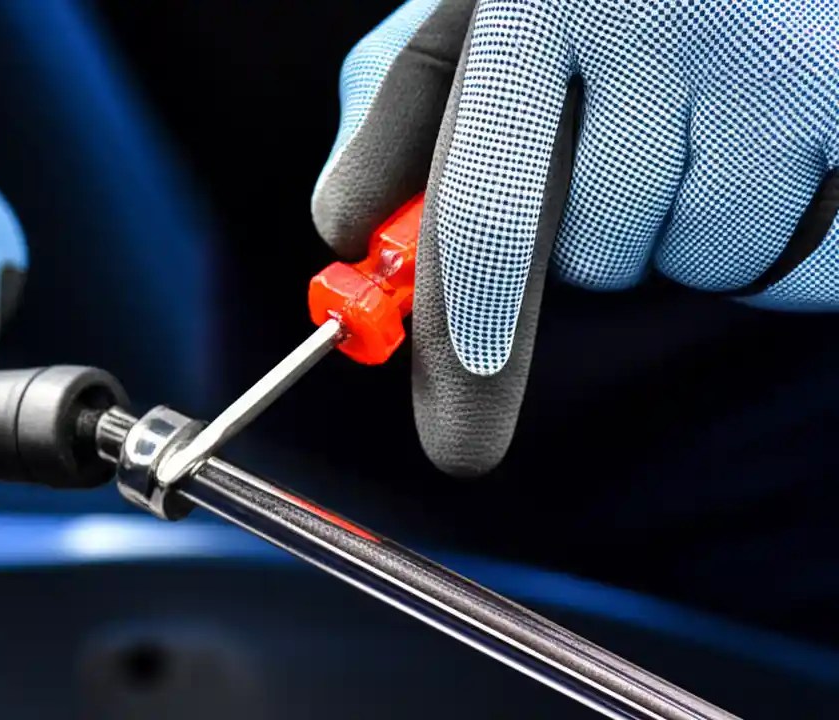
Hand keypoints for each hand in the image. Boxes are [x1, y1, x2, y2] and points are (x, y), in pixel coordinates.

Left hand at [312, 0, 838, 476]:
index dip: (468, 332)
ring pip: (706, 264)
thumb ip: (397, 116)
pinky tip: (780, 141)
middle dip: (594, 243)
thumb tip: (343, 233)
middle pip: (600, 260)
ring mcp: (784, 67)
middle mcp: (665, 21)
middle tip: (621, 153)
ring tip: (716, 115)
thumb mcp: (482, 11)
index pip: (488, 208)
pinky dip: (782, 241)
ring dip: (693, 230)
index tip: (458, 445)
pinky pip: (806, 270)